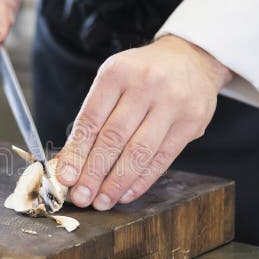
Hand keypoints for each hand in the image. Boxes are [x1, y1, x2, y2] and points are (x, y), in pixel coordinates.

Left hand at [55, 35, 233, 209]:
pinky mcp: (192, 121)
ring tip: (102, 201)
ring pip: (139, 152)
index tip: (66, 178)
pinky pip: (162, 158)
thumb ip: (95, 116)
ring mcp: (172, 102)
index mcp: (117, 72)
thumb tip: (71, 162)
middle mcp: (145, 84)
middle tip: (81, 197)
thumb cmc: (142, 74)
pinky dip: (142, 180)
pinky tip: (126, 193)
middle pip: (113, 138)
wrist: (191, 58)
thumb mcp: (114, 80)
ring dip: (117, 183)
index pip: (91, 120)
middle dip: (94, 173)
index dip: (76, 153)